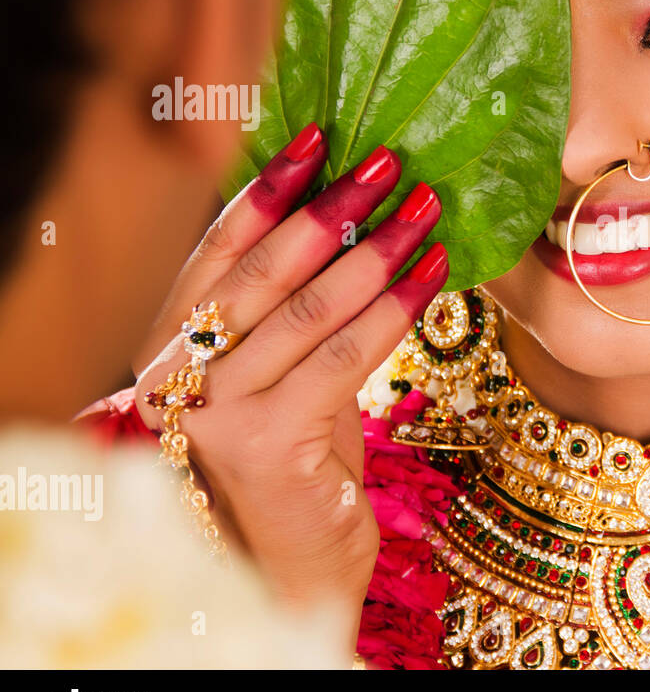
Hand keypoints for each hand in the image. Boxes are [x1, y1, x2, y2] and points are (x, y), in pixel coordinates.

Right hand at [133, 124, 448, 640]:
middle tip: (390, 161)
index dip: (270, 186)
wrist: (296, 557)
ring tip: (426, 207)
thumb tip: (355, 206)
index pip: (220, 248)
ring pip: (310, 310)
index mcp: (171, 344)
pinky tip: (436, 273)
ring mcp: (215, 414)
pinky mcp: (267, 444)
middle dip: (333, 207)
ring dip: (377, 250)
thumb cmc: (297, 452)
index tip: (320, 134)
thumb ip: (293, 304)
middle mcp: (178, 375)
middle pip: (265, 270)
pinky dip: (397, 308)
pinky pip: (345, 357)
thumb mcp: (283, 368)